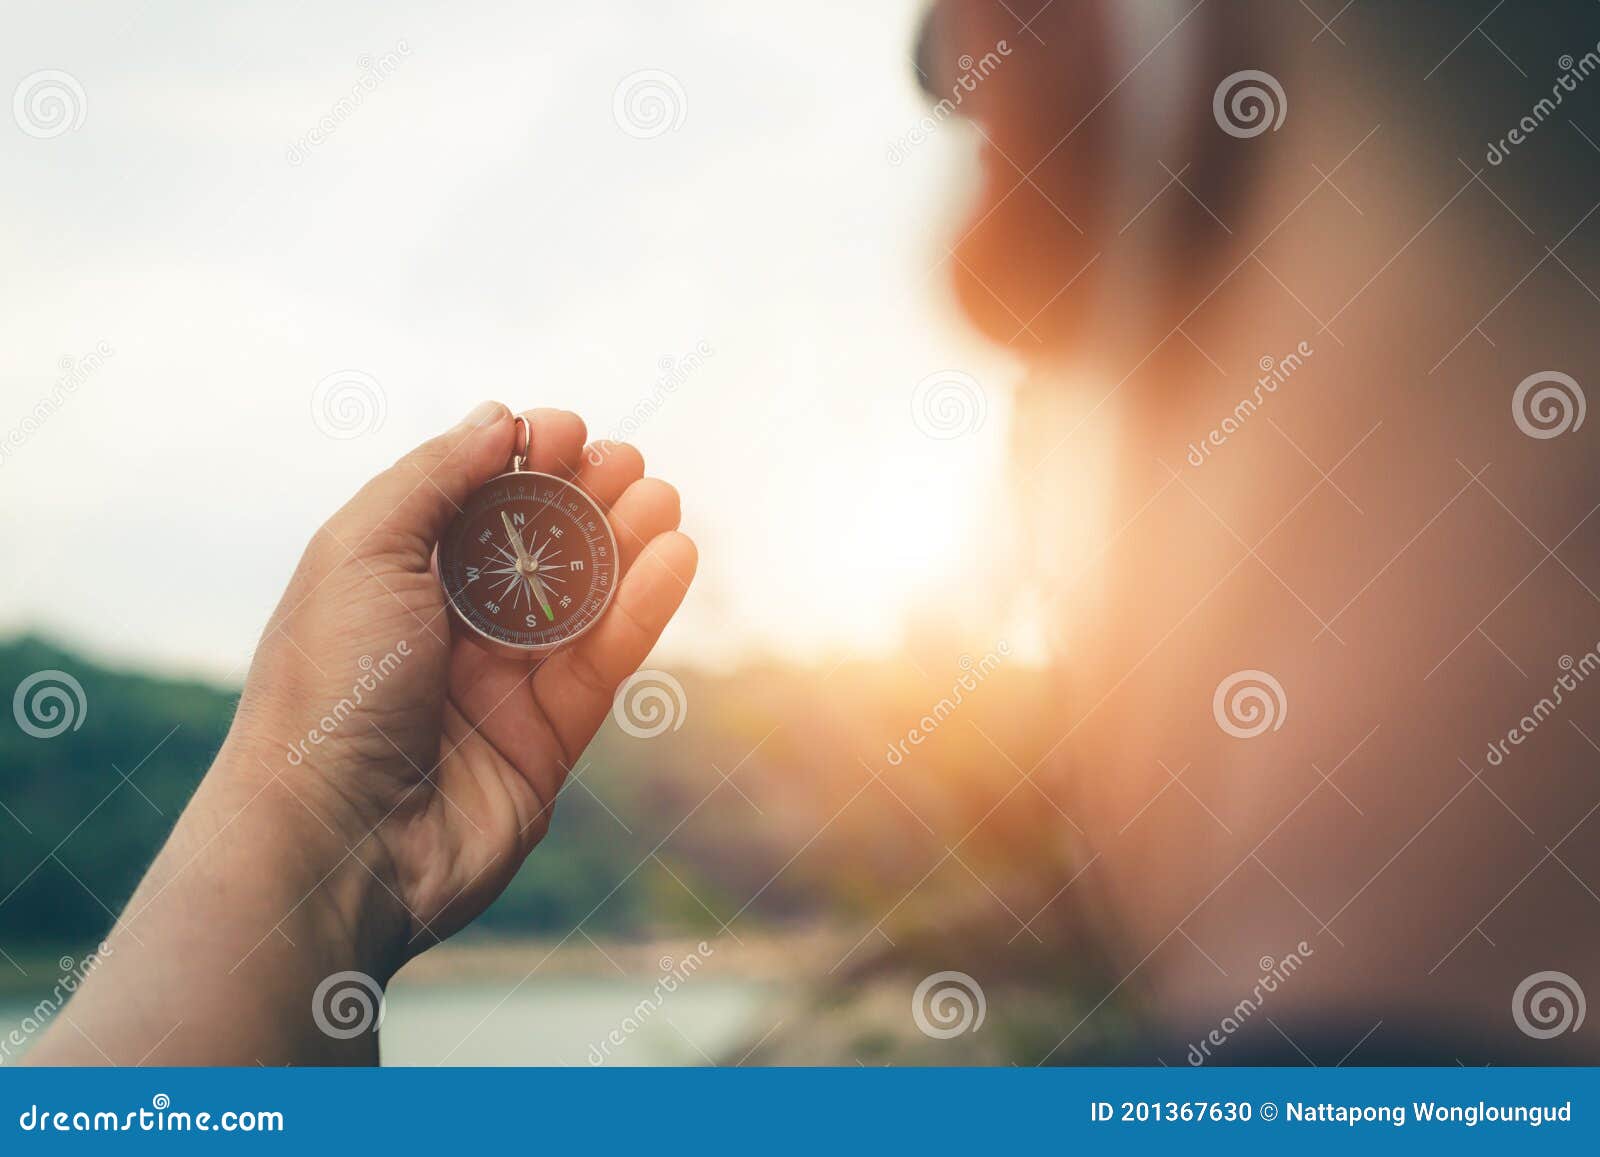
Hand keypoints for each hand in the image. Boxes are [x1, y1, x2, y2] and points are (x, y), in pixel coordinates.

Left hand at [234, 402, 695, 966]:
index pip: (470, 501)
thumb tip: (499, 418)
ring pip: (579, 601)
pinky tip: (675, 556)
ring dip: (624, 543)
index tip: (566, 429)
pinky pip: (604, 662)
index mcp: (388, 579)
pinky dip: (644, 608)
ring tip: (663, 496)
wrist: (332, 842)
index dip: (521, 459)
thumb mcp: (360, 552)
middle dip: (582, 496)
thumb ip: (434, 478)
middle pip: (532, 546)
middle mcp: (444, 629)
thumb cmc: (327, 689)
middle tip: (630, 461)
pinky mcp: (547, 739)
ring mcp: (498, 686)